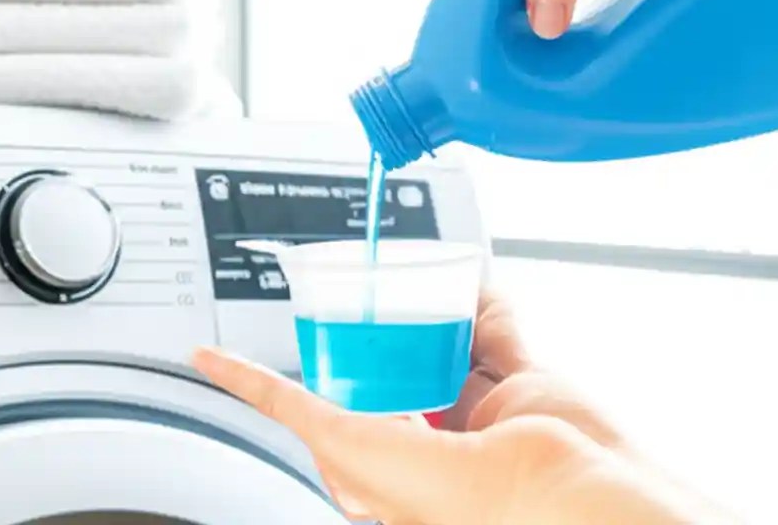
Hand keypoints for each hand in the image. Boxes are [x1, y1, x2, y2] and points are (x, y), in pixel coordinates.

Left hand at [191, 289, 735, 523]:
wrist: (562, 495)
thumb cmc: (463, 499)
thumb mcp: (357, 454)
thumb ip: (312, 419)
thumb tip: (277, 397)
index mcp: (384, 473)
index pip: (311, 418)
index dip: (262, 385)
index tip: (214, 358)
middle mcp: (430, 445)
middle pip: (385, 373)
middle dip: (366, 339)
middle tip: (343, 306)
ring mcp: (479, 413)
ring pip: (440, 345)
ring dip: (425, 312)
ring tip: (402, 278)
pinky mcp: (525, 384)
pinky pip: (498, 328)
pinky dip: (484, 301)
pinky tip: (467, 278)